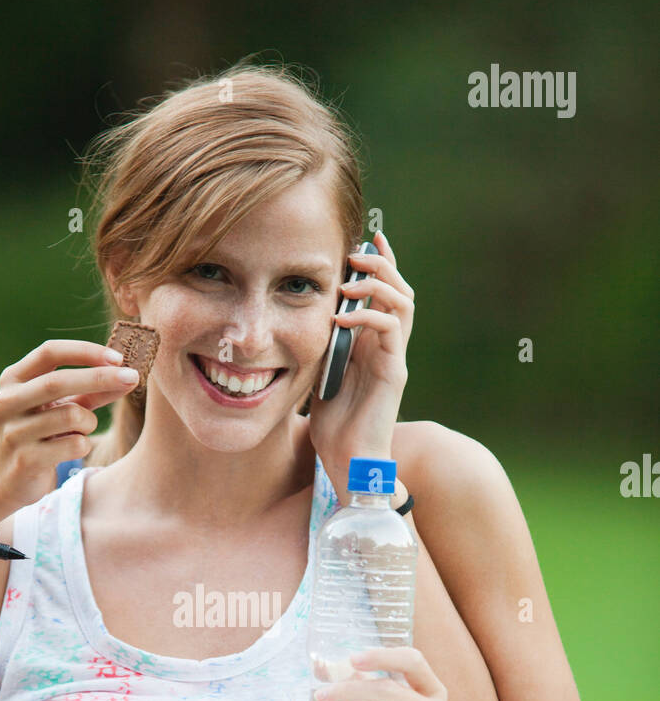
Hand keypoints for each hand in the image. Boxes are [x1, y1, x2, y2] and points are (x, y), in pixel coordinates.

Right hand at [0, 338, 140, 516]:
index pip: (49, 351)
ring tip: (81, 430)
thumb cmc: (42, 433)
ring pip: (71, 416)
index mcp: (13, 379)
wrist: (9, 479)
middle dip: (100, 377)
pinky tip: (73, 449)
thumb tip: (129, 376)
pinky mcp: (24, 460)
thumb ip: (92, 391)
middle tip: (132, 377)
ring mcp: (13, 432)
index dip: (85, 352)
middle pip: (58, 381)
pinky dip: (84, 444)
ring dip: (89, 422)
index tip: (118, 358)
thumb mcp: (63, 406)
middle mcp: (6, 401)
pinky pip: (74, 445)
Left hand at [307, 229, 414, 477]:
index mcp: (372, 344)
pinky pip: (389, 330)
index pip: (384, 294)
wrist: (347, 462)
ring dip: (377, 284)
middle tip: (355, 252)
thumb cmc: (332, 426)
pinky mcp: (393, 373)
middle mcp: (388, 347)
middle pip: (400, 289)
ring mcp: (393, 358)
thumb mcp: (318, 374)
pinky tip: (341, 317)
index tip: (363, 238)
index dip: (378, 264)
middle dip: (380, 264)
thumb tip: (298, 318)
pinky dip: (367, 316)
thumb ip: (319, 346)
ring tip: (350, 281)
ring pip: (402, 303)